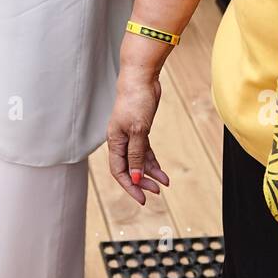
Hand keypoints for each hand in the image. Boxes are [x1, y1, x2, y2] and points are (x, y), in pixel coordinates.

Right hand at [106, 76, 167, 203]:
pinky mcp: (140, 131)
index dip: (129, 186)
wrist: (141, 79)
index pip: (118, 171)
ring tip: (163, 184)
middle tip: (155, 193)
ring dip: (149, 173)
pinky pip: (145, 152)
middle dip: (141, 182)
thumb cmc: (135, 101)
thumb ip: (136, 154)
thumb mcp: (138, 130)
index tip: (142, 198)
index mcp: (114, 142)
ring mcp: (130, 136)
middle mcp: (120, 141)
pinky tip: (162, 172)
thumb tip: (134, 177)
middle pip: (128, 169)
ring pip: (138, 162)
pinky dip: (153, 162)